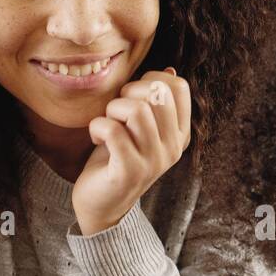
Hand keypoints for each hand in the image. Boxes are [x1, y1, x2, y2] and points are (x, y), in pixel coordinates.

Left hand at [72, 67, 190, 235]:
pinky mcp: (130, 171)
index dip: (151, 79)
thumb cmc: (117, 158)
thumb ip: (154, 103)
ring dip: (112, 109)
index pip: (179, 87)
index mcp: (180, 134)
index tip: (133, 96)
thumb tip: (169, 70)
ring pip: (136, 110)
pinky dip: (97, 127)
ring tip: (107, 123)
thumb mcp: (140, 128)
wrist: (103, 205)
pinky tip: (96, 138)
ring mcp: (154, 161)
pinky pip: (113, 130)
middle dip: (129, 92)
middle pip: (157, 93)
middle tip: (116, 111)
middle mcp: (172, 147)